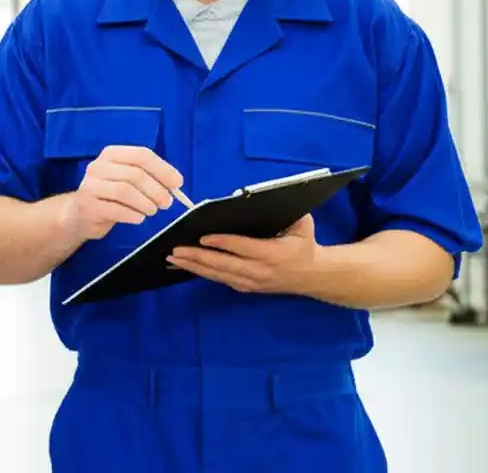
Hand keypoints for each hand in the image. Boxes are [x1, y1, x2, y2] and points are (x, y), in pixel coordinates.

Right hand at [56, 146, 183, 242]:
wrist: (78, 215)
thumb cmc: (109, 196)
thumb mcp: (126, 179)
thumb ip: (148, 177)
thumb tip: (175, 183)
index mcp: (111, 154)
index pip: (141, 155)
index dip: (163, 169)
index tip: (178, 183)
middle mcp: (98, 166)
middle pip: (135, 174)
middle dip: (156, 190)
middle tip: (167, 203)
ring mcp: (90, 186)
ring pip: (125, 191)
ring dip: (146, 203)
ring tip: (152, 211)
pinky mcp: (88, 206)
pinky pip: (116, 210)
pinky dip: (133, 215)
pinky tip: (139, 218)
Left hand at [166, 214, 319, 294]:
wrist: (313, 276)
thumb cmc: (304, 244)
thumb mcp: (302, 224)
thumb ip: (285, 212)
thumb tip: (253, 199)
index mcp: (274, 253)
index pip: (243, 247)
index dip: (223, 243)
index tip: (203, 237)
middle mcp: (260, 271)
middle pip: (224, 264)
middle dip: (198, 257)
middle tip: (176, 249)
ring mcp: (252, 282)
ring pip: (219, 274)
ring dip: (194, 266)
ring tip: (174, 257)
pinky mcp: (247, 288)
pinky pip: (221, 280)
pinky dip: (202, 273)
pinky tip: (187, 265)